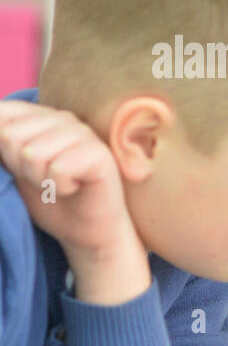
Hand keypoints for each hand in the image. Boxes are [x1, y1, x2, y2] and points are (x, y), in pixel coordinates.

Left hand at [0, 100, 148, 302]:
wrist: (86, 231)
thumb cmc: (50, 200)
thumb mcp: (14, 168)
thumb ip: (1, 144)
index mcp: (41, 117)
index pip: (1, 114)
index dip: (2, 150)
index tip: (21, 167)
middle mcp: (63, 118)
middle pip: (10, 136)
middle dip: (20, 167)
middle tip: (43, 179)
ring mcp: (83, 134)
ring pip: (33, 154)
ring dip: (40, 180)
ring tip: (58, 185)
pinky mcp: (99, 154)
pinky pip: (58, 169)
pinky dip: (60, 187)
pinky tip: (75, 188)